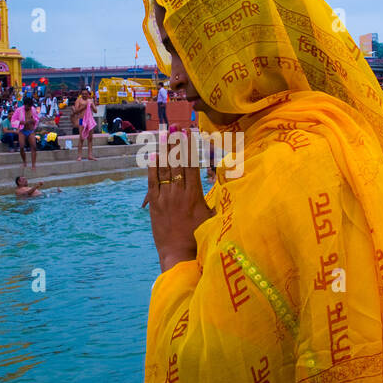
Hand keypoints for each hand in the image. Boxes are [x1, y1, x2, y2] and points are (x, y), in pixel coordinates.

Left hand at [143, 140, 212, 270]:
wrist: (179, 254)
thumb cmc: (199, 238)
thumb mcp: (213, 218)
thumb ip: (218, 201)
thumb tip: (230, 189)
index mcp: (194, 194)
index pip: (191, 165)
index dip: (189, 147)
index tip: (189, 133)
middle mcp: (178, 193)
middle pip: (177, 163)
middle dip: (176, 144)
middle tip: (175, 128)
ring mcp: (165, 198)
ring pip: (164, 170)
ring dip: (163, 151)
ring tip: (163, 136)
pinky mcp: (155, 205)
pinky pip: (152, 183)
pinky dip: (152, 169)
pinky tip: (152, 157)